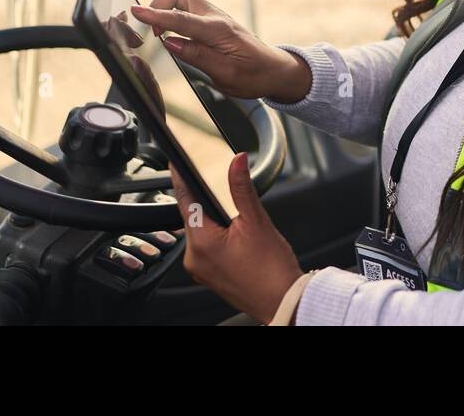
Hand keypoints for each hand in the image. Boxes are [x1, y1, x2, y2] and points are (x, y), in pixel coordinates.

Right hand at [130, 0, 310, 101]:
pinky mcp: (210, 18)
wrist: (274, 69)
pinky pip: (186, 3)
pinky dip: (172, 9)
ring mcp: (213, 14)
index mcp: (218, 31)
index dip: (156, 15)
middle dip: (158, 3)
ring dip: (165, 4)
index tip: (135, 12)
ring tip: (162, 30)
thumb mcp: (225, 74)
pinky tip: (172, 28)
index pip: (181, 18)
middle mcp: (215, 16)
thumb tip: (169, 43)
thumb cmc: (254, 74)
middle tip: (156, 31)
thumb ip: (196, 56)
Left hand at [170, 152, 304, 322]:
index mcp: (201, 242)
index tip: (179, 161)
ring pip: (201, 231)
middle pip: (193, 215)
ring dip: (215, 219)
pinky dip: (218, 236)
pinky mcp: (209, 275)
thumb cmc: (272, 270)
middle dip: (208, 200)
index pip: (184, 199)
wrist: (283, 302)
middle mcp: (194, 257)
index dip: (182, 177)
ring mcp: (200, 269)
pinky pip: (207, 247)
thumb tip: (237, 161)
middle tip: (223, 189)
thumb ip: (242, 188)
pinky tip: (238, 237)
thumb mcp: (257, 221)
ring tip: (238, 219)